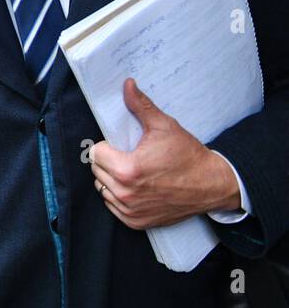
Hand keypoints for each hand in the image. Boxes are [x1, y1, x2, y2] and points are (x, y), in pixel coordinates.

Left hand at [89, 78, 241, 229]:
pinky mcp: (136, 222)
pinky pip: (112, 207)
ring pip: (102, 189)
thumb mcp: (164, 126)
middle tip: (129, 156)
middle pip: (96, 171)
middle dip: (108, 161)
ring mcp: (130, 210)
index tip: (120, 146)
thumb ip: (141, 106)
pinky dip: (119, 197)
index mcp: (127, 169)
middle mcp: (125, 192)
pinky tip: (135, 187)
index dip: (107, 147)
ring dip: (111, 180)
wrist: (211, 184)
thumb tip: (127, 85)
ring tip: (132, 172)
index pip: (95, 154)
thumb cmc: (188, 156)